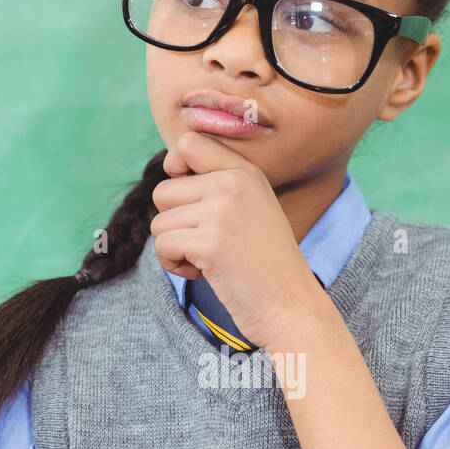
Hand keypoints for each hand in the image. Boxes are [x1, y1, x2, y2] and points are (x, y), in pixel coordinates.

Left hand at [149, 130, 321, 349]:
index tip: (183, 198)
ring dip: (174, 248)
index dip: (173, 167)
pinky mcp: (209, 242)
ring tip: (206, 261)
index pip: (189, 143)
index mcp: (246, 172)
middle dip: (173, 223)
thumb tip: (169, 171)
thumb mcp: (252, 210)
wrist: (290, 305)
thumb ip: (219, 187)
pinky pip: (163, 246)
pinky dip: (174, 265)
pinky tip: (202, 273)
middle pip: (164, 191)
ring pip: (159, 222)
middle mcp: (233, 184)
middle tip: (203, 245)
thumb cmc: (266, 265)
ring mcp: (221, 211)